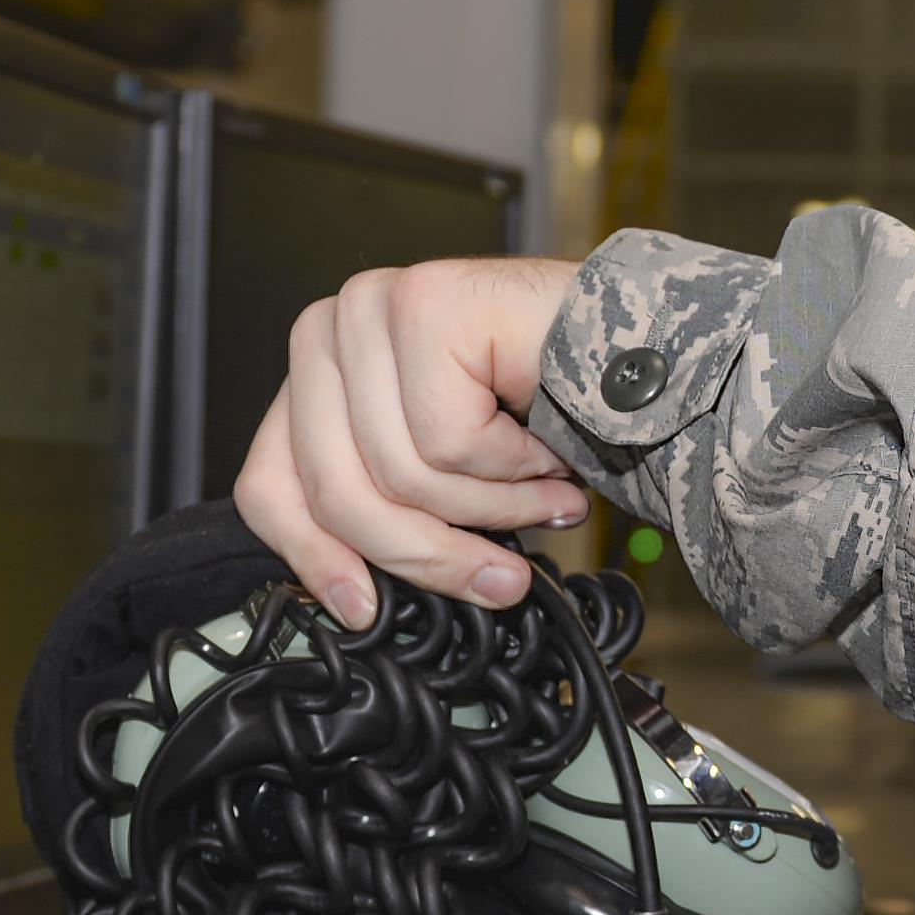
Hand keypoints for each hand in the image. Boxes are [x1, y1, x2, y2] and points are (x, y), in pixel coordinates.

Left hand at [233, 255, 587, 622]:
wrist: (645, 353)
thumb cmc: (549, 412)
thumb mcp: (440, 482)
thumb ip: (385, 514)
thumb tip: (355, 602)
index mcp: (319, 374)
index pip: (269, 487)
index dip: (315, 560)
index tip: (365, 611)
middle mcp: (331, 329)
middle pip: (336, 492)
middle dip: (430, 551)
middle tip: (499, 578)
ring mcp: (372, 308)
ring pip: (399, 473)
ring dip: (493, 508)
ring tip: (545, 497)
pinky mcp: (425, 303)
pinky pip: (450, 438)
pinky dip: (515, 463)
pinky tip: (547, 446)